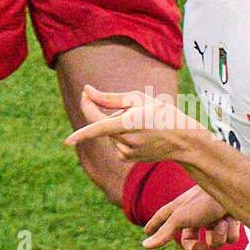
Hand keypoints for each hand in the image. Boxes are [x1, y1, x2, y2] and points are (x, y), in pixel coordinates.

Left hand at [64, 84, 208, 163]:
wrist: (182, 140)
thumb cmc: (161, 113)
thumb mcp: (138, 99)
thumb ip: (109, 98)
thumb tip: (86, 92)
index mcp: (130, 123)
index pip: (99, 129)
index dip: (81, 133)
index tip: (67, 141)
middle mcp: (127, 141)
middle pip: (100, 125)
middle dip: (103, 113)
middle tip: (121, 105)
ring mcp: (126, 152)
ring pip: (108, 133)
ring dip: (115, 125)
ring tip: (140, 124)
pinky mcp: (127, 158)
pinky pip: (114, 142)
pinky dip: (120, 136)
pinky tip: (138, 135)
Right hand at [142, 185, 240, 249]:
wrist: (236, 190)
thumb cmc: (205, 200)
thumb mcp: (181, 217)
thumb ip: (164, 232)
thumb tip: (144, 245)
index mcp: (182, 209)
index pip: (163, 217)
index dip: (156, 224)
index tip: (146, 231)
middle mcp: (197, 214)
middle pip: (190, 241)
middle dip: (196, 247)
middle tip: (200, 247)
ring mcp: (215, 218)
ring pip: (214, 243)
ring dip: (218, 235)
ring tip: (220, 220)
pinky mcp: (232, 221)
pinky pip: (230, 239)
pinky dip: (231, 231)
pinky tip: (232, 219)